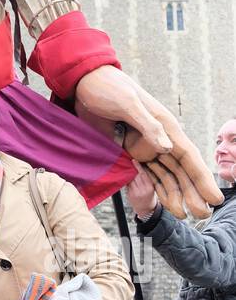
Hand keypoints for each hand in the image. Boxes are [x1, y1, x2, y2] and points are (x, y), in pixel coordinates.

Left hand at [74, 66, 221, 218]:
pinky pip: (148, 174)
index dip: (201, 178)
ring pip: (167, 175)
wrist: (85, 83)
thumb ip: (147, 124)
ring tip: (186, 216)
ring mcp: (145, 146)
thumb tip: (167, 147)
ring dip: (177, 195)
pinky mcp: (129, 150)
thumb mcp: (127, 103)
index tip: (214, 198)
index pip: (188, 156)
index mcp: (165, 126)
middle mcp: (159, 138)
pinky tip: (165, 203)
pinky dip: (157, 189)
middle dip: (192, 193)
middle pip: (181, 170)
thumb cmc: (108, 88)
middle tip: (202, 215)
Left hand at [125, 165, 158, 220]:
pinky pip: (127, 185)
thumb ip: (147, 180)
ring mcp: (135, 193)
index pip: (143, 174)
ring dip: (129, 174)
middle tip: (130, 163)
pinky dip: (127, 180)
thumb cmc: (150, 196)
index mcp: (150, 187)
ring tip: (128, 169)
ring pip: (130, 180)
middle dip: (133, 169)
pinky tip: (127, 177)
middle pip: (136, 176)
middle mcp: (142, 190)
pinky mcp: (130, 195)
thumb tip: (140, 168)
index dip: (138, 167)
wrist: (146, 209)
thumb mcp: (152, 188)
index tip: (134, 160)